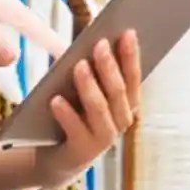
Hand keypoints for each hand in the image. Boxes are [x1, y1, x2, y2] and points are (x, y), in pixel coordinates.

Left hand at [34, 32, 141, 187]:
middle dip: (109, 66)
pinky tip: (55, 99)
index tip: (127, 32)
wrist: (56, 156)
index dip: (131, 55)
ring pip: (100, 109)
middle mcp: (121, 122)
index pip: (133, 77)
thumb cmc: (73, 114)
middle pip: (117, 91)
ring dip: (90, 86)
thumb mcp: (84, 91)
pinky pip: (75, 130)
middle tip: (99, 44)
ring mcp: (103, 139)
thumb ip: (93, 71)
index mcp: (127, 104)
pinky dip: (66, 114)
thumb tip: (95, 43)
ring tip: (78, 66)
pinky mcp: (82, 151)